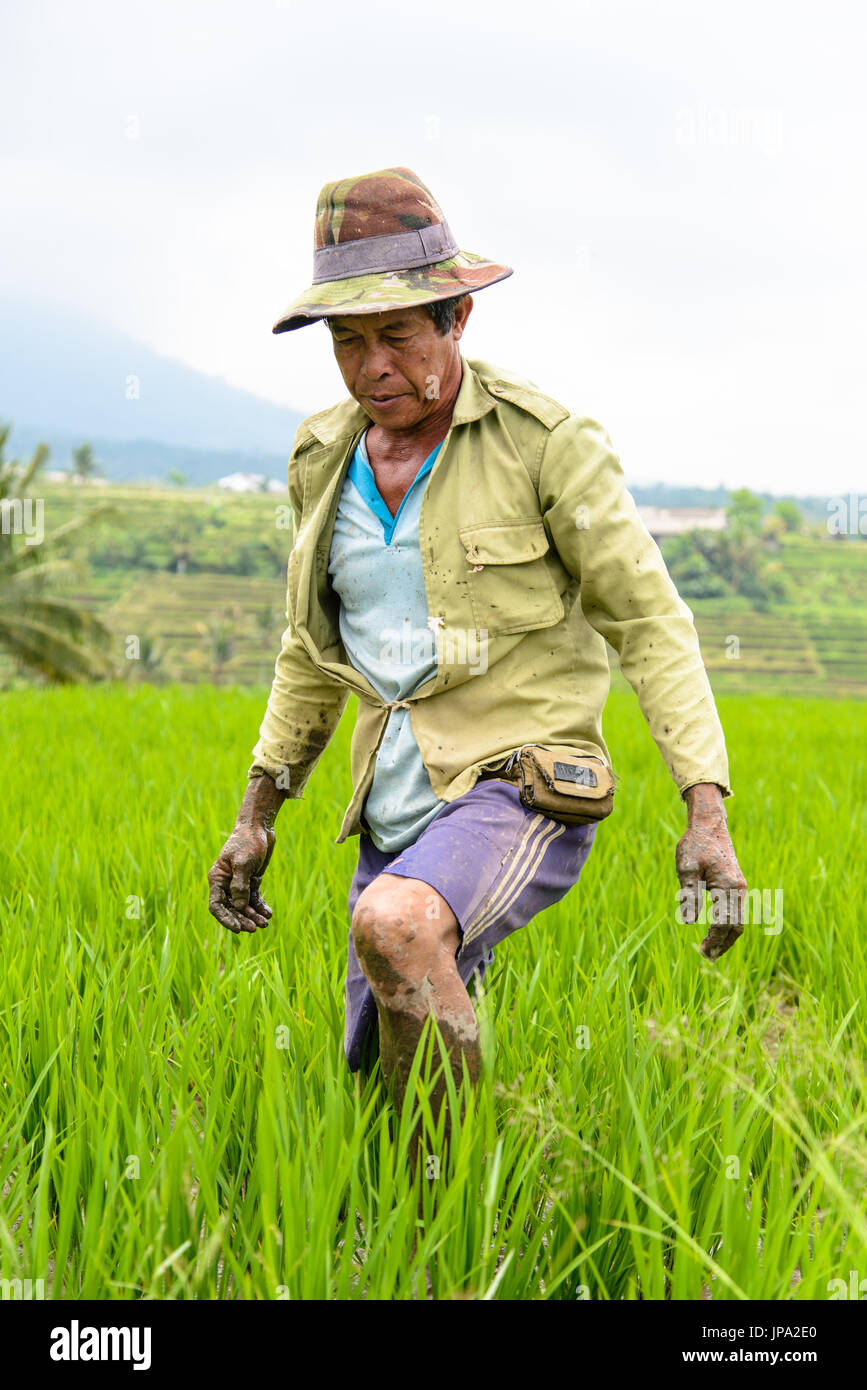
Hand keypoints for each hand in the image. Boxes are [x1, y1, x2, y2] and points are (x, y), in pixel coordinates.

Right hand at [207, 773, 285, 934]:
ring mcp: (238, 883)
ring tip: (265, 922)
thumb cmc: (248, 842)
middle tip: (255, 928)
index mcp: (218, 879)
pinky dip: (260, 906)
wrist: (259, 827)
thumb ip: (240, 886)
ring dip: (253, 916)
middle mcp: (226, 883)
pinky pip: (254, 899)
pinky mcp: (251, 881)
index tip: (238, 929)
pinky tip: (268, 913)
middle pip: (231, 909)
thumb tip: (239, 907)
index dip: (226, 919)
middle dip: (243, 920)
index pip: (217, 906)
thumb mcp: (243, 863)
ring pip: (244, 906)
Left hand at [677, 783, 746, 960]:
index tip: (701, 951)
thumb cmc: (695, 845)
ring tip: (710, 949)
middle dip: (723, 944)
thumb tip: (690, 922)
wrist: (709, 825)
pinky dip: (728, 925)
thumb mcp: (686, 868)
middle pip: (737, 926)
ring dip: (727, 937)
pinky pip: (737, 910)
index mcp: (728, 885)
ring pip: (740, 920)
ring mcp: (740, 886)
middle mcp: (739, 888)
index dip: (714, 940)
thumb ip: (689, 894)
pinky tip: (715, 931)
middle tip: (706, 957)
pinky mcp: (737, 884)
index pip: (724, 922)